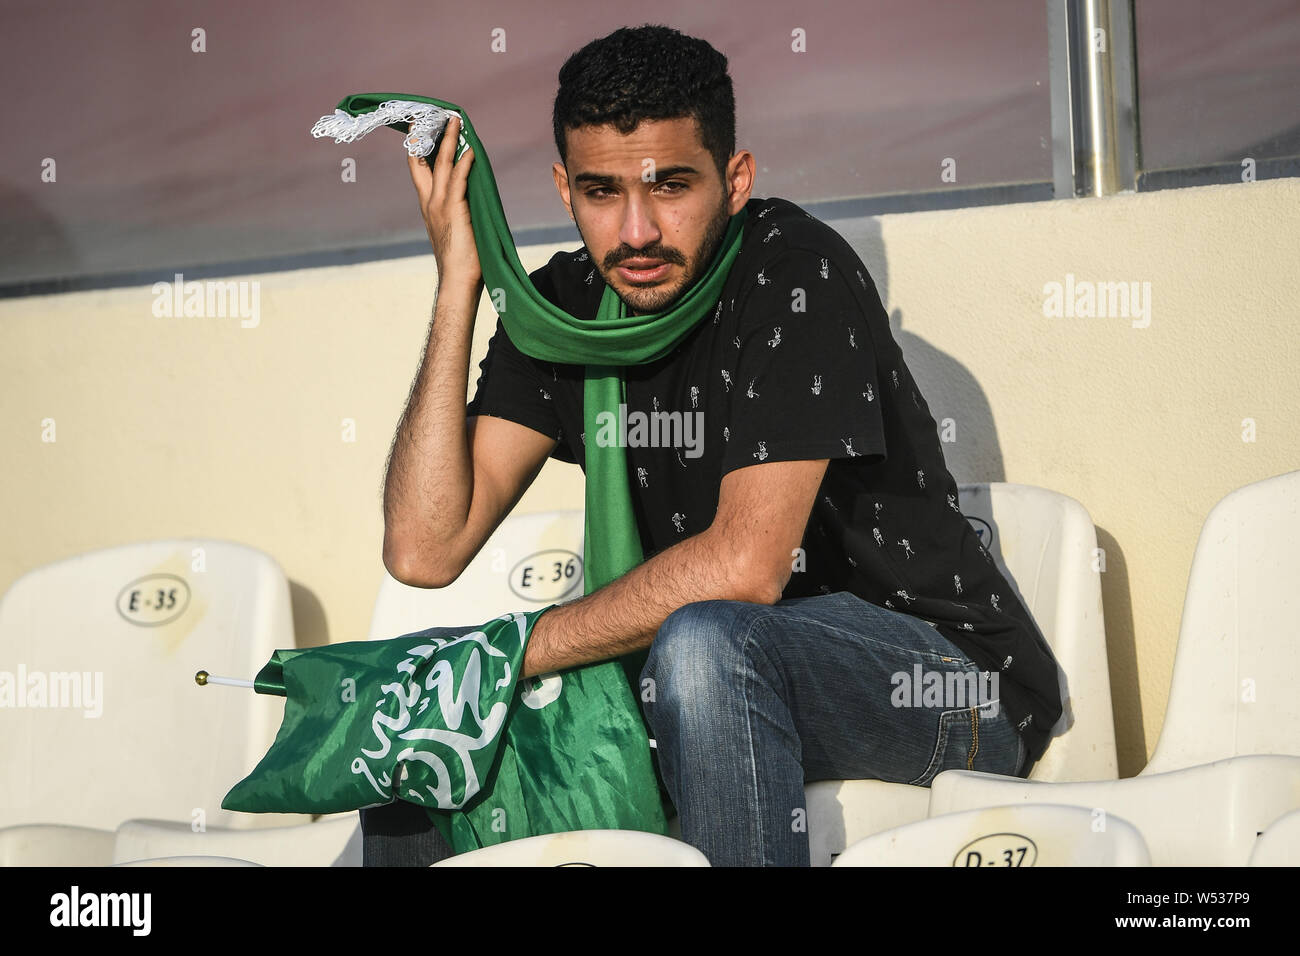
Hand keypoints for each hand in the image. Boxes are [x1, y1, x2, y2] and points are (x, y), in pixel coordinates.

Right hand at [408, 115, 481, 287]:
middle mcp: (429, 200)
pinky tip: (470, 149)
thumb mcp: (457, 225)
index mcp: (428, 204)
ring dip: (450, 139)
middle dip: (425, 132)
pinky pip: (458, 179)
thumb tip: (473, 189)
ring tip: (456, 120)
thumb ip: (460, 205)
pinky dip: (464, 162)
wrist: (457, 279)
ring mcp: (439, 204)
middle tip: (432, 112)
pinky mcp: (454, 210)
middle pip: (422, 157)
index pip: (417, 166)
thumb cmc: (461, 258)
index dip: (418, 144)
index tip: (422, 124)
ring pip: (441, 163)